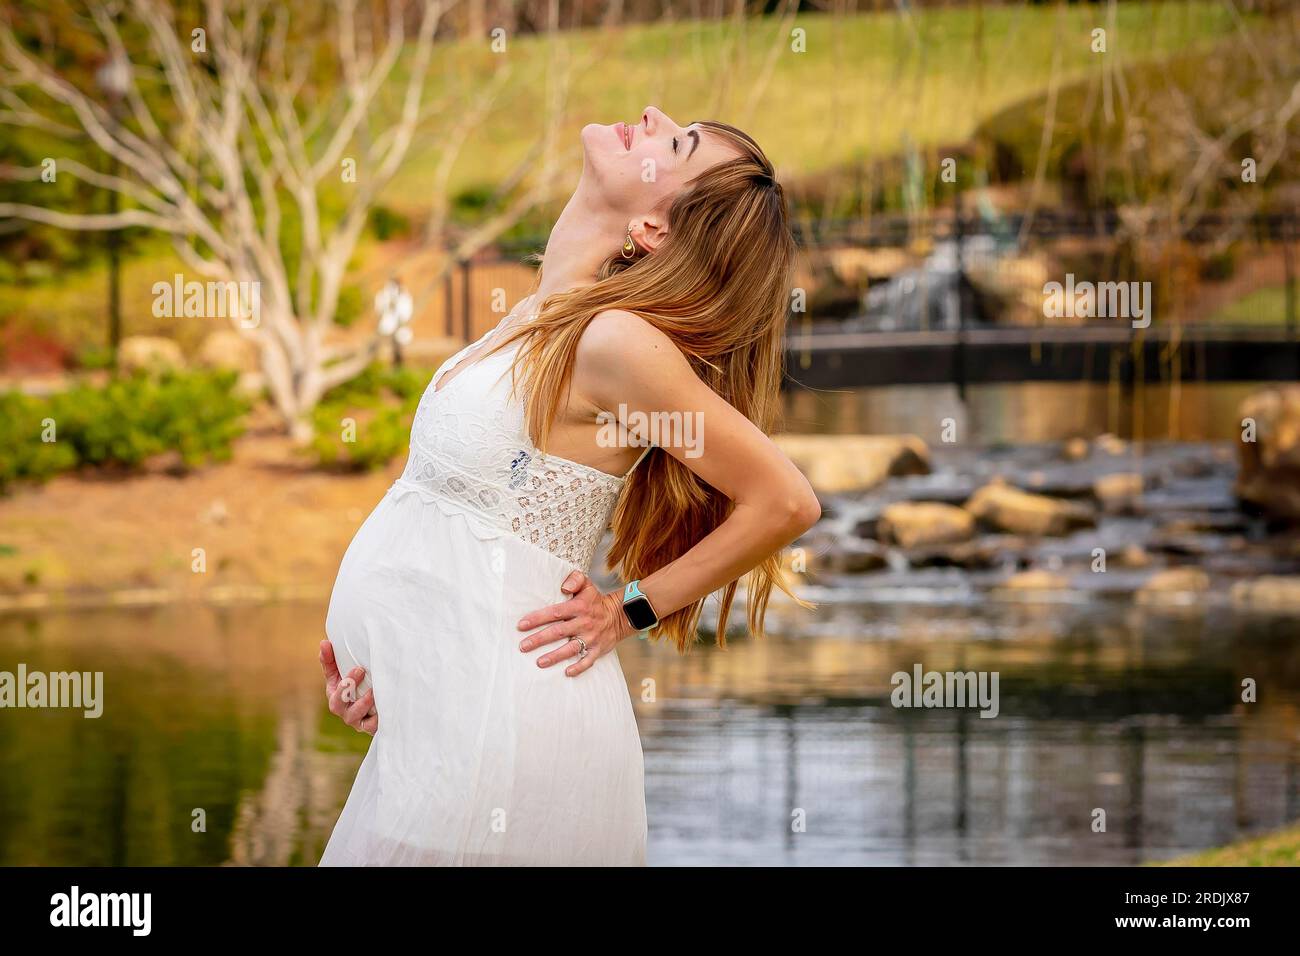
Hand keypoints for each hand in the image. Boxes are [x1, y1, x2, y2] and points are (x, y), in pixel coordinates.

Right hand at [319, 639, 377, 734]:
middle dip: (349, 690)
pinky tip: (386, 707)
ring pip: (357, 719)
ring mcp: (357, 721)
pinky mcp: (370, 728)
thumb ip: (331, 659)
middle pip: (339, 705)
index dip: (344, 682)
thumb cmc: (355, 686)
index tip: (359, 668)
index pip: (334, 692)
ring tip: (375, 692)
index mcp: (336, 697)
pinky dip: (378, 719)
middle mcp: (344, 711)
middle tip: (362, 674)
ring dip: (365, 704)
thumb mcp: (342, 673)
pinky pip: (372, 727)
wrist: (375, 706)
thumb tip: (324, 642)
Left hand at [517, 570, 636, 676]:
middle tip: (523, 646)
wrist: (620, 615)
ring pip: (571, 648)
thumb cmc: (596, 600)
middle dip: (539, 639)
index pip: (555, 612)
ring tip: (539, 662)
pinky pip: (588, 660)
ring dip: (555, 656)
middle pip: (559, 632)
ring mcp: (591, 637)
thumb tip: (563, 587)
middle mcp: (584, 623)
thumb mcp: (587, 584)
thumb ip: (574, 579)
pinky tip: (567, 672)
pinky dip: (578, 667)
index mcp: (579, 607)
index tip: (522, 625)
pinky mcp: (598, 649)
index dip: (538, 618)